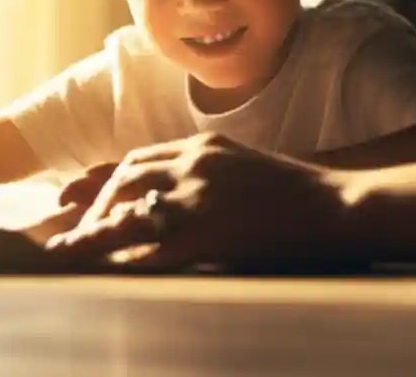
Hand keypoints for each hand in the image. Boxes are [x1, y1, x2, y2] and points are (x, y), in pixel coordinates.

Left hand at [45, 133, 352, 271]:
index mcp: (206, 146)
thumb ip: (211, 174)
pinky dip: (124, 256)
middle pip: (125, 178)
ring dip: (96, 231)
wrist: (337, 204)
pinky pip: (148, 245)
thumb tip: (177, 199)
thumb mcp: (248, 167)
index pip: (139, 158)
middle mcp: (195, 162)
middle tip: (80, 232)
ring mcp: (198, 194)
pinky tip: (113, 268)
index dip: (105, 179)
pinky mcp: (204, 229)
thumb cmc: (301, 195)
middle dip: (96, 205)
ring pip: (126, 210)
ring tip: (77, 251)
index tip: (79, 196)